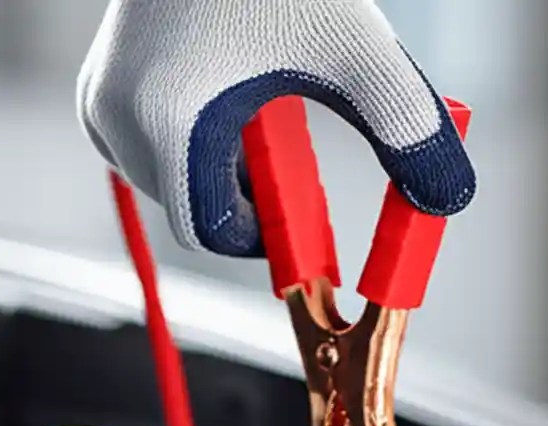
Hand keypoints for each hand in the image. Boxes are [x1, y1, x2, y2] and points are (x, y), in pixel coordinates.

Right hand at [78, 0, 474, 255]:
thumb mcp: (359, 56)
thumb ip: (408, 130)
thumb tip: (449, 199)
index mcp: (167, 121)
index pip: (214, 235)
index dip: (272, 247)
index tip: (319, 238)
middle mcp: (114, 117)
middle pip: (196, 211)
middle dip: (258, 206)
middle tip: (310, 183)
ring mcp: (99, 99)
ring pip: (175, 180)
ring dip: (232, 175)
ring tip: (282, 132)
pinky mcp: (102, 82)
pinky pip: (154, 146)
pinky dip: (203, 145)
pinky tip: (249, 112)